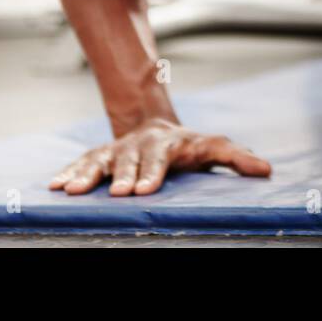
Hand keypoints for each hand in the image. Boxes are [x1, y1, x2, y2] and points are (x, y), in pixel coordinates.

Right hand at [49, 118, 271, 195]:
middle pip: (131, 159)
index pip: (162, 158)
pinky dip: (68, 173)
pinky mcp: (99, 155)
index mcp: (170, 143)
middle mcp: (141, 143)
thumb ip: (237, 157)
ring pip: (101, 160)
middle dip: (124, 176)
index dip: (154, 172)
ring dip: (87, 175)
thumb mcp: (213, 148)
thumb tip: (267, 170)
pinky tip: (55, 187)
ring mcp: (118, 148)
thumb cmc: (189, 146)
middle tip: (118, 194)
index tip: (146, 190)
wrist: (156, 126)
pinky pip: (82, 162)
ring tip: (73, 192)